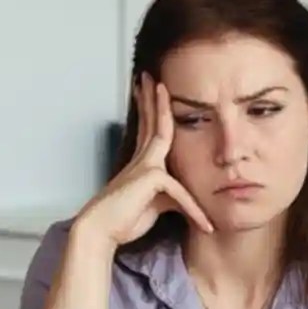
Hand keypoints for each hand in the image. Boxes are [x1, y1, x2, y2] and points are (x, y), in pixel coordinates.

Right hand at [75, 73, 213, 245]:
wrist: (102, 231)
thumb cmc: (124, 220)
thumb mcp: (155, 205)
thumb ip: (171, 196)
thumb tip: (185, 198)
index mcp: (142, 164)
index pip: (148, 131)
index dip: (149, 111)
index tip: (148, 91)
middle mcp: (143, 161)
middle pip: (152, 122)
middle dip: (153, 99)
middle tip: (152, 76)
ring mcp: (146, 168)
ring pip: (162, 133)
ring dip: (163, 109)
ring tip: (162, 87)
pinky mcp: (152, 181)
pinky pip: (180, 191)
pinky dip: (194, 209)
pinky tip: (205, 223)